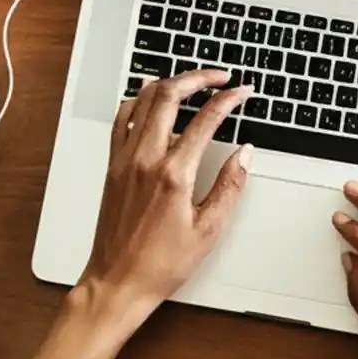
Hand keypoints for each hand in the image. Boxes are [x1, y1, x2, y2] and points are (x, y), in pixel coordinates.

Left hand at [79, 69, 254, 330]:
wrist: (117, 281)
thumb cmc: (161, 263)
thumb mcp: (208, 229)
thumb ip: (230, 186)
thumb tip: (245, 154)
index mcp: (173, 174)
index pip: (206, 119)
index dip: (229, 100)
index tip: (242, 93)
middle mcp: (145, 158)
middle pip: (170, 94)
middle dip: (198, 77)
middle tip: (219, 77)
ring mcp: (124, 159)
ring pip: (144, 99)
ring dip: (170, 83)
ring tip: (191, 82)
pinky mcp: (112, 165)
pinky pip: (122, 118)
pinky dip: (139, 100)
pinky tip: (151, 98)